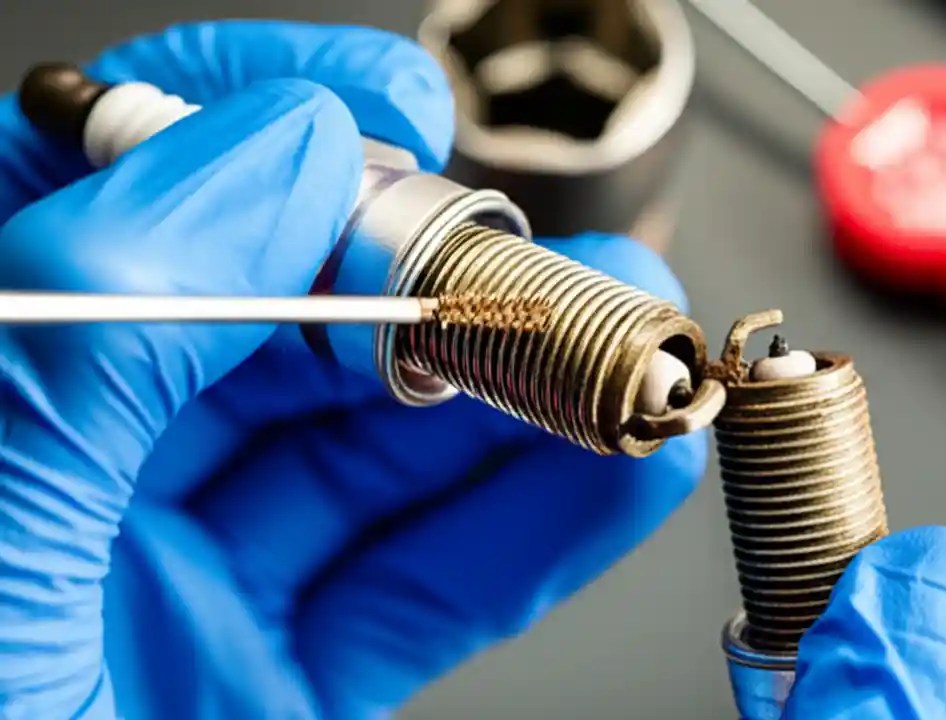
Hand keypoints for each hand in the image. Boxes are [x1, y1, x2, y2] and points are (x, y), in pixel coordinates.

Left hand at [0, 20, 704, 719]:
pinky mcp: (272, 683)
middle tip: (567, 274)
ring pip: (376, 455)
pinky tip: (621, 473)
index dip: (254, 128)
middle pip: (282, 319)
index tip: (387, 118)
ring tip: (643, 354)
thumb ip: (103, 332)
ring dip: (523, 399)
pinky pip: (416, 588)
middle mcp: (74, 478)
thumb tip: (269, 152)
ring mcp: (176, 586)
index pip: (106, 189)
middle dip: (445, 284)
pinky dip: (529, 533)